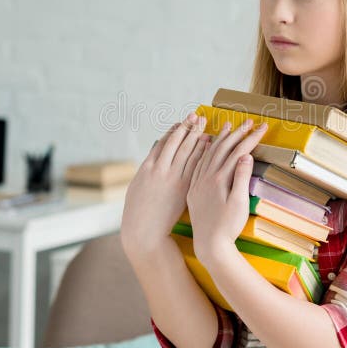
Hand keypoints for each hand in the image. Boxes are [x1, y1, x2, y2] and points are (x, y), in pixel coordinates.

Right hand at [120, 112, 208, 256]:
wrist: (144, 231)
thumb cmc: (138, 211)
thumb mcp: (138, 186)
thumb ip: (147, 170)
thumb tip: (154, 157)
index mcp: (147, 168)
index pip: (163, 143)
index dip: (173, 131)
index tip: (181, 122)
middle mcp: (160, 170)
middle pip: (176, 143)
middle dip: (187, 128)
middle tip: (196, 115)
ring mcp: (172, 178)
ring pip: (187, 151)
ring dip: (196, 136)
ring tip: (204, 124)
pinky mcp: (183, 188)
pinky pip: (195, 166)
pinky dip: (201, 153)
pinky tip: (209, 144)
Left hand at [186, 118, 267, 265]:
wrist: (209, 245)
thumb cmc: (228, 227)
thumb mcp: (240, 203)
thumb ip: (242, 178)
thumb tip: (246, 155)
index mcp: (219, 179)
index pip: (237, 151)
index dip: (250, 138)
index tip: (262, 127)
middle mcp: (206, 177)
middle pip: (222, 148)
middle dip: (237, 133)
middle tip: (248, 121)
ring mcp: (198, 182)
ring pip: (208, 153)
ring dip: (219, 138)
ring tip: (228, 126)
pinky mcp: (193, 189)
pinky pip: (197, 163)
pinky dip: (204, 151)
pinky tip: (207, 146)